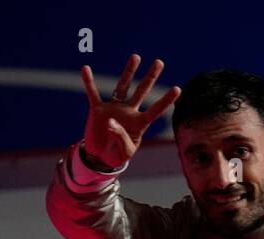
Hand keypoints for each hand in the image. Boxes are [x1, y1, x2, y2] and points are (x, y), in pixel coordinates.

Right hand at [80, 54, 180, 169]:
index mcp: (139, 123)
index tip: (178, 89)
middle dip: (151, 77)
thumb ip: (121, 138)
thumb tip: (111, 121)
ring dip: (129, 72)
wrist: (101, 156)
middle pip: (142, 91)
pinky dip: (89, 82)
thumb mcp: (124, 152)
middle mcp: (129, 112)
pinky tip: (86, 69)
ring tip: (136, 57)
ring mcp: (114, 108)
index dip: (166, 100)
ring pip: (123, 86)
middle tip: (160, 62)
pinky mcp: (98, 109)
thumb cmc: (117, 155)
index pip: (156, 110)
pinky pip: (93, 93)